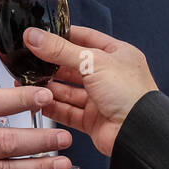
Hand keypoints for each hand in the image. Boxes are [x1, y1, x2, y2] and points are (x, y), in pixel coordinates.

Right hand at [23, 25, 158, 156]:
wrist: (139, 132)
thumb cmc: (131, 94)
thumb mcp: (93, 62)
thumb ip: (60, 50)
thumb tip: (35, 36)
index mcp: (117, 55)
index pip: (86, 38)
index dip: (63, 36)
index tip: (41, 35)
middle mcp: (109, 76)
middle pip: (72, 66)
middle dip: (51, 64)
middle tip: (29, 60)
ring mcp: (100, 99)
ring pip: (67, 90)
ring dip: (49, 87)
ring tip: (29, 82)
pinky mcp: (92, 120)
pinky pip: (67, 111)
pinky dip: (52, 107)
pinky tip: (39, 102)